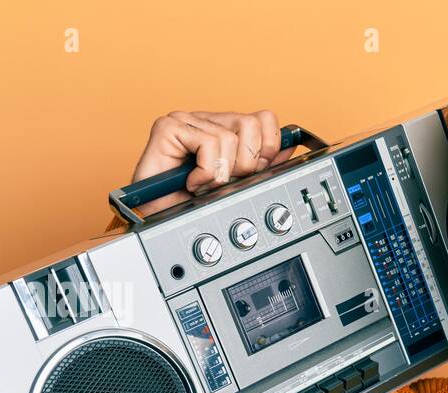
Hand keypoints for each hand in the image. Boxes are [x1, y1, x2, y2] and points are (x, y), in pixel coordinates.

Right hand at [128, 109, 295, 217]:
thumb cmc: (192, 203)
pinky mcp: (169, 126)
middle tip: (225, 181)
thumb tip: (289, 149)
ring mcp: (187, 120)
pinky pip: (210, 144)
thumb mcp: (239, 183)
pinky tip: (192, 181)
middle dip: (247, 164)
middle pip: (252, 124)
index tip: (250, 173)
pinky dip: (207, 172)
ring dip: (222, 173)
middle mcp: (207, 120)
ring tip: (205, 184)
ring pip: (231, 137)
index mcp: (224, 128)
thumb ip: (263, 165)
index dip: (266, 149)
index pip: (264, 119)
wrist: (159, 219)